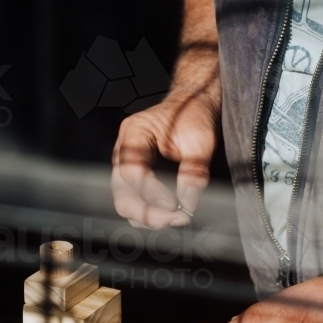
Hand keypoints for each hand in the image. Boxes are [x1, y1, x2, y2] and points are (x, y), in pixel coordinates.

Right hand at [111, 91, 217, 228]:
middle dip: (148, 212)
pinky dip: (150, 213)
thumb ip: (194, 170)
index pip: (132, 170)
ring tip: (179, 218)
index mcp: (134, 132)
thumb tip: (188, 203)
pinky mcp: (134, 177)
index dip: (151, 192)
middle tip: (178, 218)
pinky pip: (135, 202)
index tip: (175, 205)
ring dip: (149, 217)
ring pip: (125, 202)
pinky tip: (172, 214)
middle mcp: (123, 150)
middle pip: (122, 192)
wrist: (192, 104)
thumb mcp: (201, 138)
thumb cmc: (194, 115)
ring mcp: (125, 165)